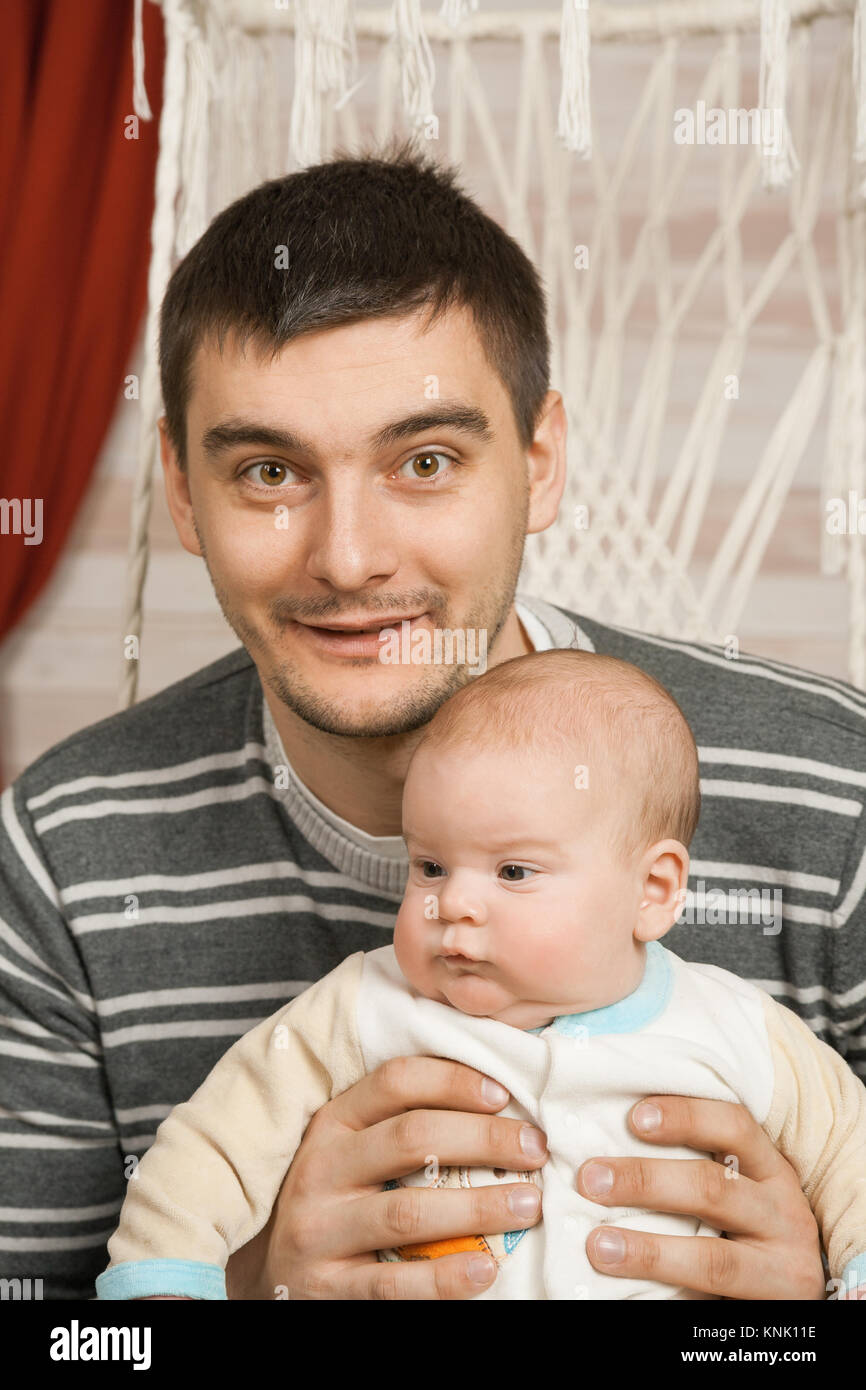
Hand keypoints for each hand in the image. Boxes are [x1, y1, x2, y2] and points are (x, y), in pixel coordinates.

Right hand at [225, 1056, 546, 1299]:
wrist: (268, 1272)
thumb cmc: (333, 1198)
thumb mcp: (350, 1148)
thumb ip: (400, 1121)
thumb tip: (495, 1093)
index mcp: (332, 1122)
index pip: (395, 1082)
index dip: (453, 1081)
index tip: (505, 1095)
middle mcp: (320, 1168)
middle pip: (411, 1138)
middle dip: (484, 1139)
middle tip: (535, 1148)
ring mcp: (319, 1229)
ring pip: (408, 1210)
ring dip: (478, 1207)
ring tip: (529, 1204)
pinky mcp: (326, 1287)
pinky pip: (394, 1283)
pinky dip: (445, 1278)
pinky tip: (486, 1269)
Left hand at [576, 1095, 824, 1298]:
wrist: (787, 1293)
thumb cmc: (749, 1229)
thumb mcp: (738, 1188)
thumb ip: (695, 1168)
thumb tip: (611, 1147)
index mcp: (771, 1169)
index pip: (735, 1127)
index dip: (686, 1116)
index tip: (634, 1117)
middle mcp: (784, 1213)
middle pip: (714, 1189)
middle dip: (646, 1181)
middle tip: (590, 1178)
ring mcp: (783, 1267)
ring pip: (713, 1259)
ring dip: (650, 1252)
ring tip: (599, 1245)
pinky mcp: (773, 1308)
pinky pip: (715, 1301)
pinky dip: (669, 1292)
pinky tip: (631, 1288)